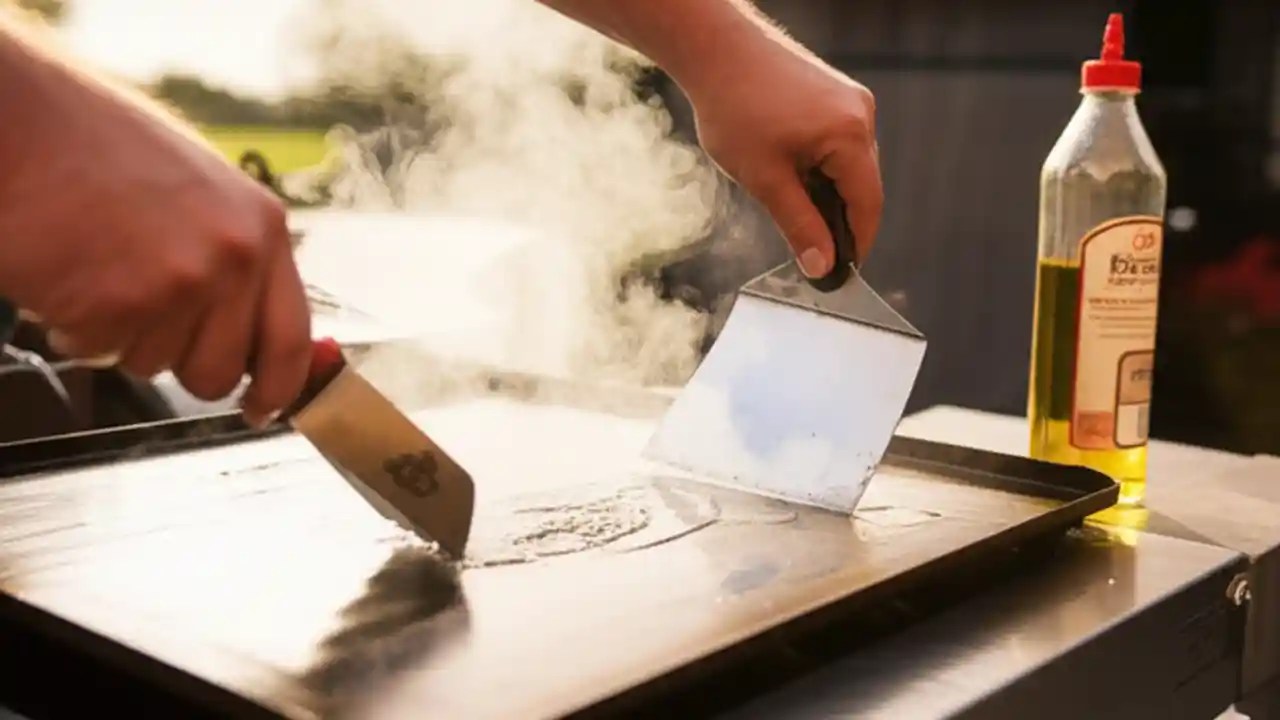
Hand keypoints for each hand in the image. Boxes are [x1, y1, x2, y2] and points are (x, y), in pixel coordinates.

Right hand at [0, 40, 311, 425]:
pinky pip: (98, 352)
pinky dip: (73, 327)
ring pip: (153, 366)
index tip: (263, 409)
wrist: (18, 119)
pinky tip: (65, 272)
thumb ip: (234, 254)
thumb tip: (252, 327)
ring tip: (96, 269)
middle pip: (218, 371)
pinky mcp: (120, 304)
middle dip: (177, 363)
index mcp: (261, 226)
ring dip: (119, 336)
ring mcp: (180, 283)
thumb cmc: (95, 144)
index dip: (278, 388)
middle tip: (139, 314)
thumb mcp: (200, 189)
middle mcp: (234, 258)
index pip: (290, 338)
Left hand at [683, 38, 882, 276]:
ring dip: (828, 192)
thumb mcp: (764, 179)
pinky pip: (839, 142)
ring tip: (794, 211)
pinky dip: (821, 167)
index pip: (868, 204)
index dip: (857, 244)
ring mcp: (850, 99)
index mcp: (850, 135)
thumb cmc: (734, 108)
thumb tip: (822, 267)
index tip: (841, 274)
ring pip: (849, 164)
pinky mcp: (834, 92)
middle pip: (862, 185)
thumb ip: (798, 225)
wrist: (714, 49)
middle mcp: (861, 113)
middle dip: (839, 220)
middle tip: (813, 253)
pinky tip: (792, 177)